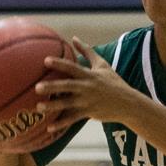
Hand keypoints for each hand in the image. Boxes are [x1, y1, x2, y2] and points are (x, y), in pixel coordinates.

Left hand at [35, 37, 150, 135]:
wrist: (128, 103)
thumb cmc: (113, 82)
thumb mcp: (102, 64)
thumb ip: (87, 51)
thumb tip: (74, 38)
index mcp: (89, 75)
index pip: (72, 67)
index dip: (59, 63)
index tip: (45, 60)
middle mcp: (87, 87)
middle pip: (67, 86)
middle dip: (52, 87)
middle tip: (37, 87)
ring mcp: (87, 101)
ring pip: (67, 104)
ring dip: (53, 106)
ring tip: (38, 107)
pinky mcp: (88, 113)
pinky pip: (72, 119)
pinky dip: (61, 124)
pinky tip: (49, 128)